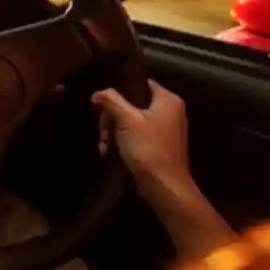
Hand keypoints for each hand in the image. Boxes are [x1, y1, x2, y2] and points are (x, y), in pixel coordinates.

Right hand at [92, 81, 234, 256]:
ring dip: (114, 132)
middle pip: (133, 103)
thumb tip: (98, 93)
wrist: (164, 185)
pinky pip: (137, 135)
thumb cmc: (148, 148)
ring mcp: (166, 129)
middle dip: (112, 118)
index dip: (120, 91)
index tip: (103, 104)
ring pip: (132, 120)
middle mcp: (170, 110)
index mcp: (168, 99)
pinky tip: (110, 152)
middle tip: (103, 132)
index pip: (141, 83)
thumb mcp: (127, 120)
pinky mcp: (159, 145)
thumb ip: (112, 100)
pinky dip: (123, 141)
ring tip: (104, 146)